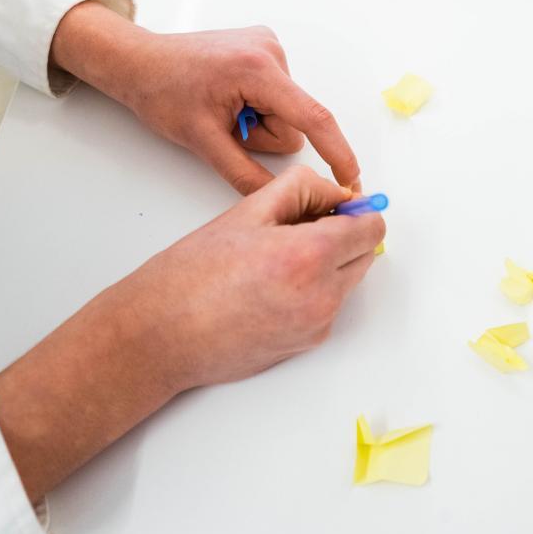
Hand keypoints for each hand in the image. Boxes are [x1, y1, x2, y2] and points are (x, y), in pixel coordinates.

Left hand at [50, 1, 361, 194]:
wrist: (139, 61)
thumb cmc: (162, 92)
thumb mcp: (203, 142)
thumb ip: (245, 174)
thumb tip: (282, 196)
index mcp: (257, 69)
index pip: (314, 119)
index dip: (338, 153)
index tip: (351, 179)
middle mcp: (270, 51)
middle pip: (295, 121)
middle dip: (265, 136)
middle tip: (227, 127)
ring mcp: (269, 46)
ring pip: (287, 112)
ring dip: (259, 122)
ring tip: (224, 110)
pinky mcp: (266, 49)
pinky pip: (279, 96)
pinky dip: (258, 107)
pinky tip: (230, 98)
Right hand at [116, 165, 383, 387]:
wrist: (161, 335)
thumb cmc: (192, 275)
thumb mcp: (247, 212)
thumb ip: (302, 191)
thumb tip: (338, 195)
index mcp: (309, 256)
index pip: (370, 228)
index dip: (356, 212)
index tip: (337, 207)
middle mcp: (322, 295)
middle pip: (365, 255)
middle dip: (343, 237)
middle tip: (296, 229)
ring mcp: (318, 324)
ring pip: (347, 281)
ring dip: (328, 265)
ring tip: (274, 261)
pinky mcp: (308, 343)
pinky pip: (328, 307)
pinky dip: (312, 292)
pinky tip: (270, 289)